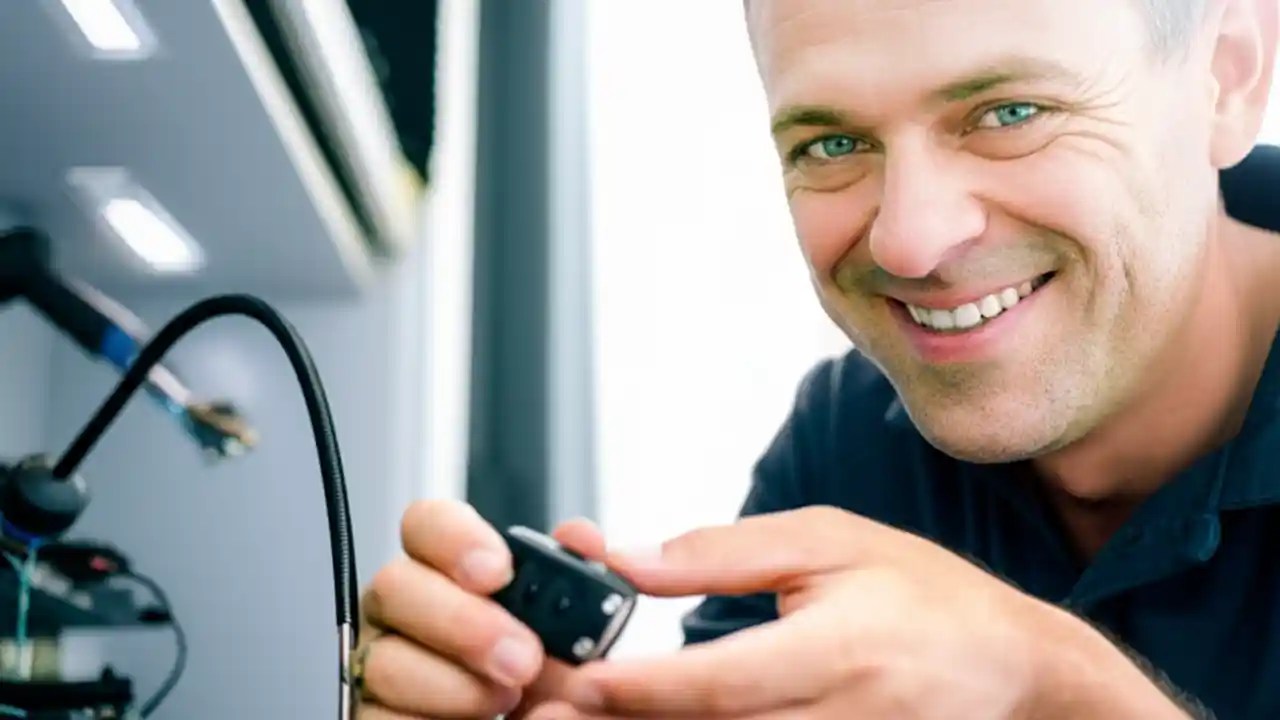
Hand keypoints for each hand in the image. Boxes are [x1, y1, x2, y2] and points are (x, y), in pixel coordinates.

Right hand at [354, 498, 605, 718]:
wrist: (533, 716)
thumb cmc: (537, 668)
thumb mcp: (566, 621)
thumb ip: (576, 574)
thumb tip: (583, 538)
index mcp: (444, 569)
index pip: (425, 523)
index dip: (454, 537)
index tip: (498, 569)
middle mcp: (403, 610)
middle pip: (395, 586)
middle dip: (463, 622)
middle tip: (523, 656)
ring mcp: (380, 662)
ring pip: (387, 660)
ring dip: (454, 685)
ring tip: (506, 698)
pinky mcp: (374, 714)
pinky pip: (379, 716)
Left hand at [530, 506, 1174, 719]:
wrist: (1010, 665)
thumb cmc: (922, 591)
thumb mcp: (828, 541)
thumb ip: (724, 554)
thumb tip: (628, 560)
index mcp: (840, 649)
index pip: (724, 683)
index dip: (644, 688)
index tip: (579, 681)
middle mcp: (843, 719)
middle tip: (545, 715)